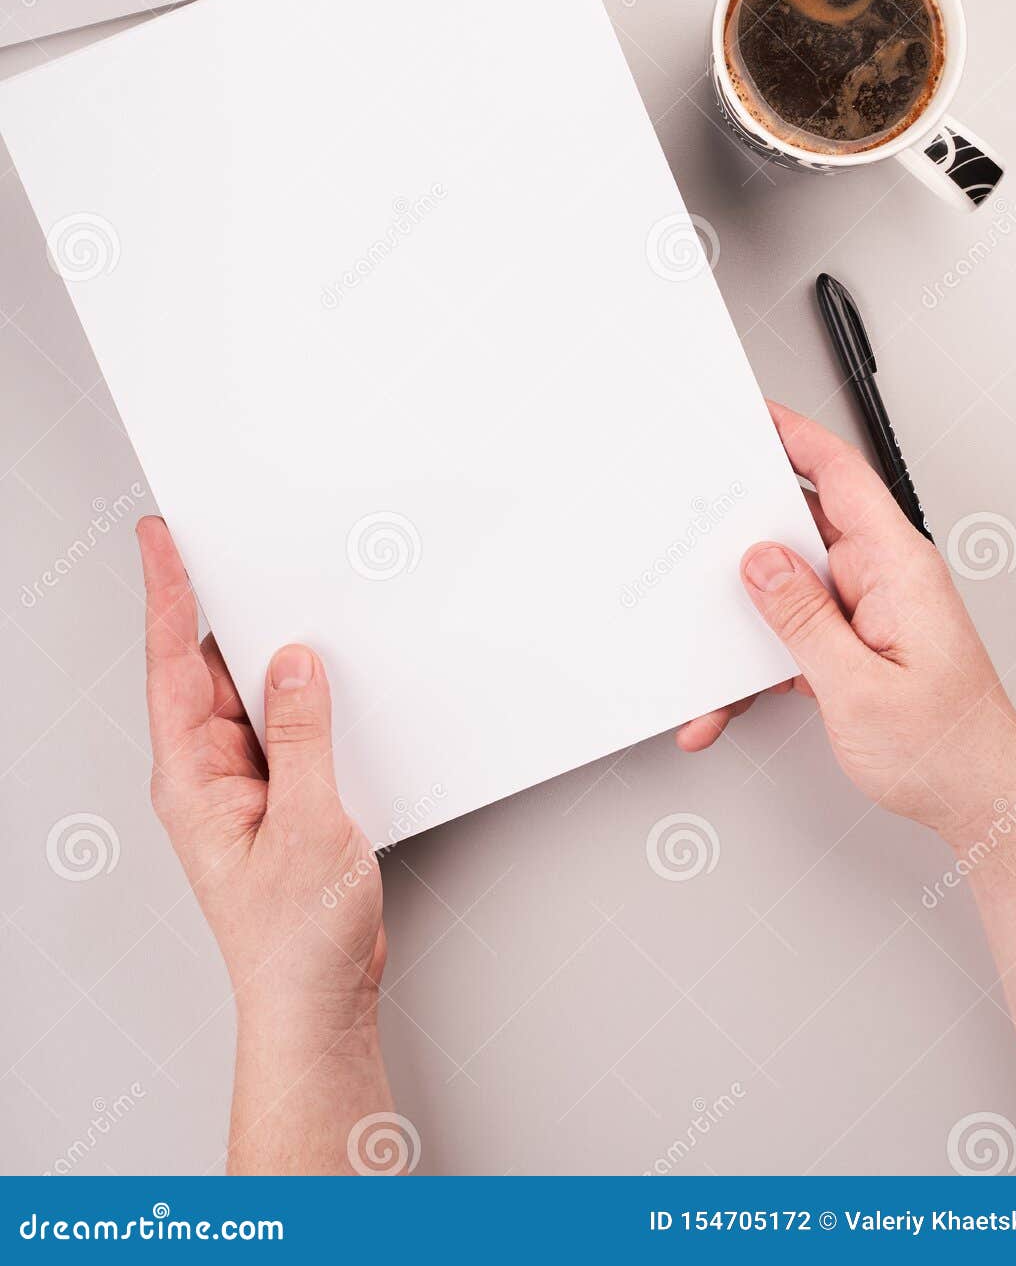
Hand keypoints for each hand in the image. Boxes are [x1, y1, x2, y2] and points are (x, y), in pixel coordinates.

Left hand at [138, 517, 391, 1172]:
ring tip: (295, 605)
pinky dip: (303, 698)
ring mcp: (240, 787)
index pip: (172, 665)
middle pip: (209, 670)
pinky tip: (327, 683)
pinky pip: (282, 727)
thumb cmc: (295, 938)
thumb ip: (302, 735)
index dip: (168, 595)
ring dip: (274, 658)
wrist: (316, 1002)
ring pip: (251, 696)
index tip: (161, 539)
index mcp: (192, 779)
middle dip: (226, 608)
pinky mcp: (276, 797)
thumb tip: (296, 663)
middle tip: (238, 547)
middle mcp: (207, 776)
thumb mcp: (309, 822)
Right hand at [677, 403, 1015, 847]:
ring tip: (710, 650)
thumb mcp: (857, 686)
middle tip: (696, 528)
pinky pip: (794, 634)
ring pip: (789, 588)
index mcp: (898, 567)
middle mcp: (885, 579)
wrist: (980, 802)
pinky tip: (732, 699)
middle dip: (745, 533)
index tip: (752, 415)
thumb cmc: (947, 748)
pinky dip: (760, 663)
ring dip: (747, 622)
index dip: (795, 435)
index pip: (842, 476)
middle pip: (804, 526)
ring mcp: (869, 611)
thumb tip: (760, 563)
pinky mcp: (855, 645)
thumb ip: (802, 618)